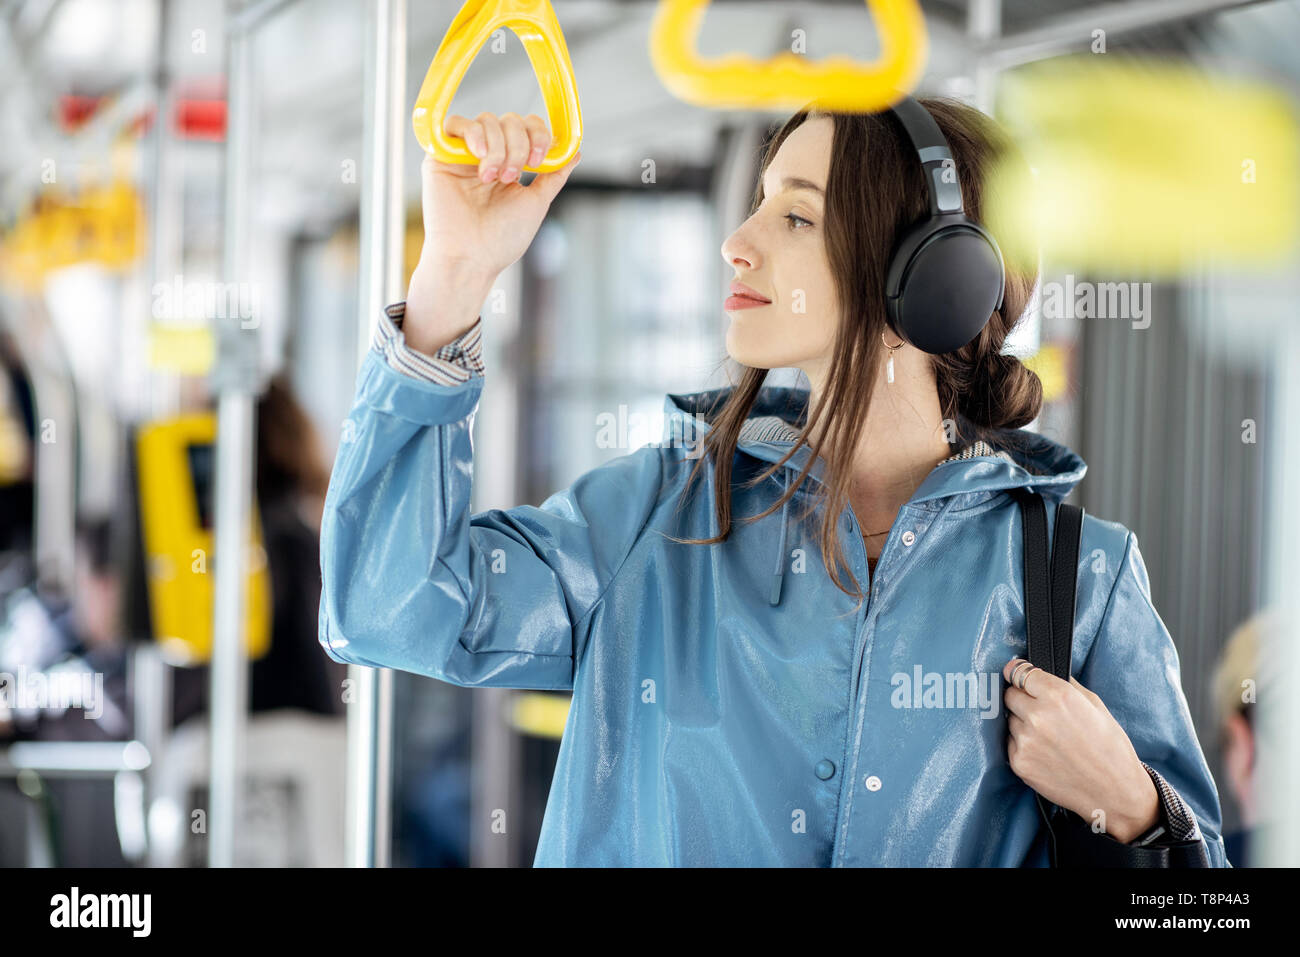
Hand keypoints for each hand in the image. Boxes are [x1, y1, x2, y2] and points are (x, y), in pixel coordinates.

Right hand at [419, 111, 580, 278]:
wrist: (472, 258)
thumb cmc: (501, 239)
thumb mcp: (537, 201)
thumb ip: (554, 174)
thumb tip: (574, 151)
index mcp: (510, 164)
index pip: (527, 128)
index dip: (538, 135)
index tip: (538, 161)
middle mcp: (487, 156)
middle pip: (509, 120)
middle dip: (518, 145)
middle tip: (512, 176)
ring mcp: (464, 154)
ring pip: (487, 119)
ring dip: (498, 147)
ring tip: (492, 177)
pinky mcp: (440, 155)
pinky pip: (455, 123)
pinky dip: (473, 133)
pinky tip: (479, 154)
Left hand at [1002, 657, 1159, 842]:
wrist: (1115, 793)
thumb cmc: (1110, 748)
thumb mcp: (1096, 705)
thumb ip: (1065, 685)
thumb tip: (1040, 672)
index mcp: (1058, 696)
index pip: (1020, 672)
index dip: (1019, 673)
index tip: (1016, 674)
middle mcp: (1038, 715)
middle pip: (1010, 695)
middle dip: (1021, 699)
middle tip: (1039, 711)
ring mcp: (1026, 740)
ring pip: (1010, 720)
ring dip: (1021, 723)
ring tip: (1049, 737)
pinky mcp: (1019, 762)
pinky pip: (1010, 743)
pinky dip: (1022, 745)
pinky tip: (1045, 753)